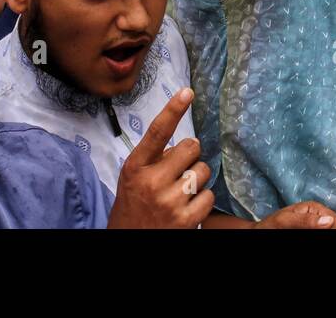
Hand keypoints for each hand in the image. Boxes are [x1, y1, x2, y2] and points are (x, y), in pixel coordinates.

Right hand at [107, 88, 212, 228]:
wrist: (126, 243)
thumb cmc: (132, 207)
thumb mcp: (133, 179)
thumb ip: (154, 159)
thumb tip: (185, 146)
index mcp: (136, 167)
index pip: (157, 132)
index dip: (173, 110)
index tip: (187, 92)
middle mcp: (152, 181)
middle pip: (191, 147)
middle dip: (190, 156)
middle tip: (179, 171)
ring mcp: (169, 201)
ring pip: (202, 171)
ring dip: (197, 180)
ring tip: (180, 193)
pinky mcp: (185, 219)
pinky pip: (209, 195)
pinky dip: (202, 201)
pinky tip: (187, 209)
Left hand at [255, 201, 335, 228]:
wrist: (261, 231)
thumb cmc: (271, 225)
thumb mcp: (286, 220)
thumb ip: (306, 220)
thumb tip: (329, 220)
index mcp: (315, 208)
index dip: (334, 229)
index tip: (324, 233)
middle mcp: (319, 216)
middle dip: (330, 232)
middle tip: (312, 235)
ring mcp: (316, 224)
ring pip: (331, 229)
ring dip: (326, 232)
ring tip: (309, 235)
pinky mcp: (312, 229)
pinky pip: (324, 230)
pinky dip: (323, 233)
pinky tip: (311, 236)